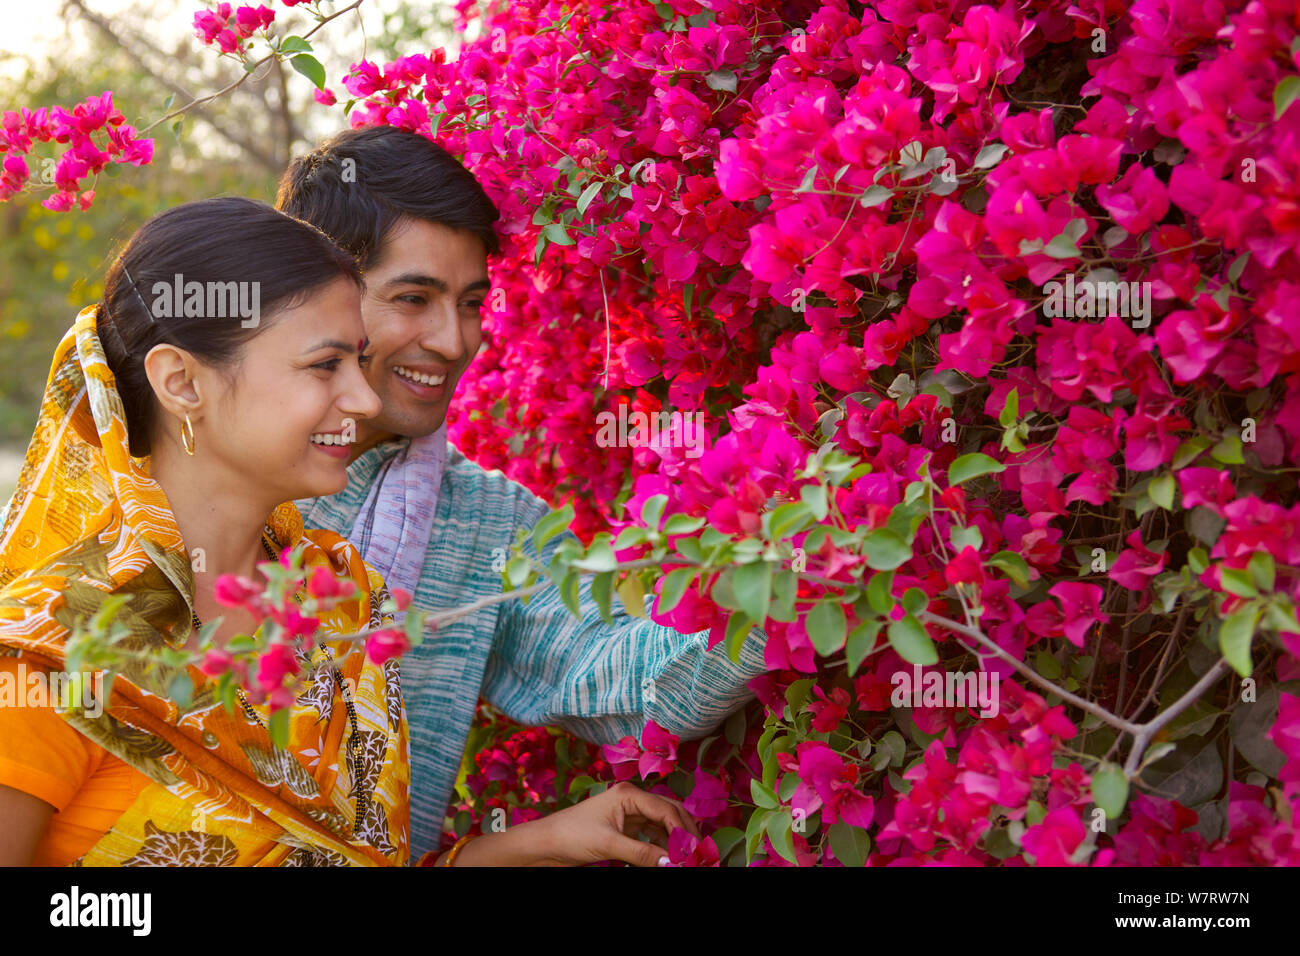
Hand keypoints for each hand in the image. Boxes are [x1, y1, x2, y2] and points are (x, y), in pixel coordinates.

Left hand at [530, 781, 701, 866]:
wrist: (545, 845)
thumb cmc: (571, 836)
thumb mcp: (609, 845)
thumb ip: (642, 853)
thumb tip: (673, 863)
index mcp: (629, 794)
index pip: (667, 810)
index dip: (683, 831)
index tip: (694, 852)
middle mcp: (632, 800)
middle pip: (669, 813)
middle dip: (685, 833)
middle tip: (699, 854)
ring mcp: (628, 814)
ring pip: (662, 825)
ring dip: (675, 841)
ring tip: (686, 858)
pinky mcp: (624, 829)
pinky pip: (651, 835)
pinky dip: (662, 846)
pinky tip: (668, 858)